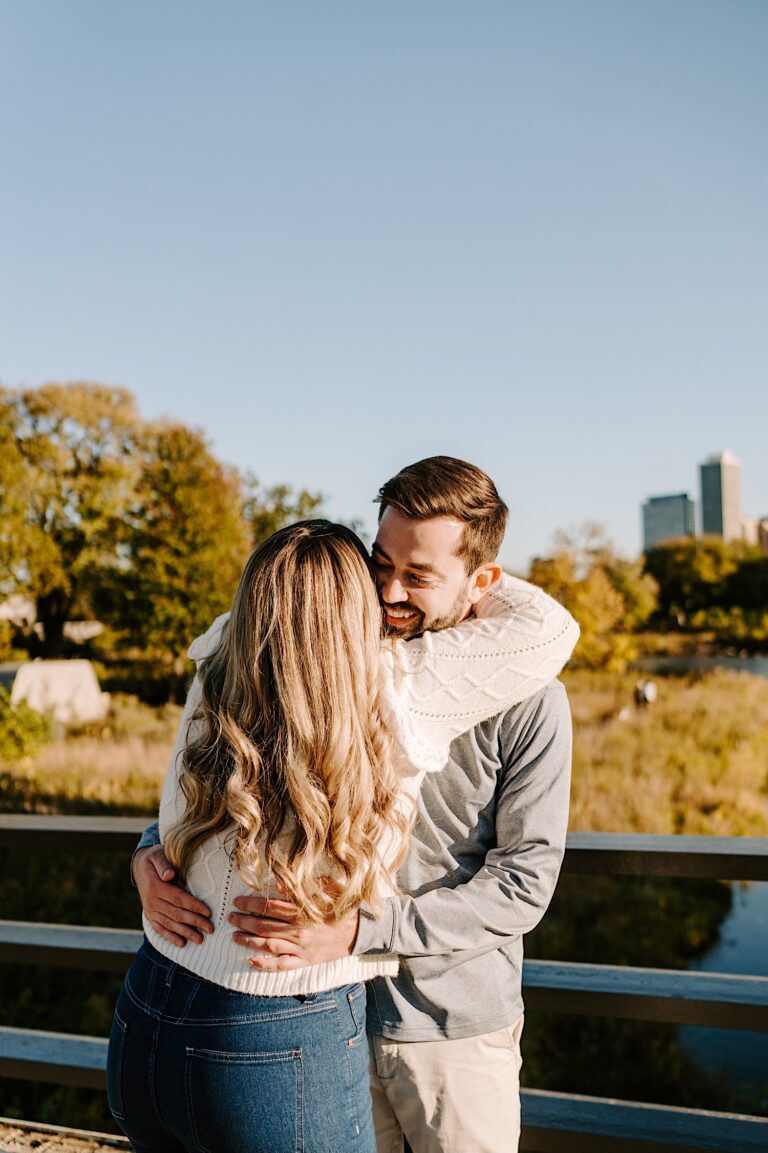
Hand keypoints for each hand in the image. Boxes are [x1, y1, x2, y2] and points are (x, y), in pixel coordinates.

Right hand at [133, 845, 213, 947]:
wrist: (139, 865)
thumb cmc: (154, 858)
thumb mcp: (157, 855)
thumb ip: (163, 864)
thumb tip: (169, 875)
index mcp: (156, 887)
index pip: (178, 899)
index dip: (194, 906)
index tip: (208, 912)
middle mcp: (151, 901)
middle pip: (176, 914)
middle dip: (195, 922)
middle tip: (210, 928)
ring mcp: (149, 910)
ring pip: (170, 924)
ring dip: (185, 932)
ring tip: (200, 940)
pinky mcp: (149, 915)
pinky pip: (159, 928)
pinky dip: (170, 937)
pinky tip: (181, 944)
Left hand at [228, 895, 358, 970]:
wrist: (359, 932)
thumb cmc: (341, 908)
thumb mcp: (327, 889)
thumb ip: (303, 886)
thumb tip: (277, 882)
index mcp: (302, 911)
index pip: (269, 907)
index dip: (250, 904)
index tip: (237, 901)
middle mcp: (299, 930)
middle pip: (264, 926)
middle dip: (244, 921)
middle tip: (230, 917)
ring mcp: (301, 947)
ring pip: (268, 945)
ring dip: (248, 941)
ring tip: (234, 936)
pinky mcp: (305, 961)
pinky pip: (281, 964)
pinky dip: (264, 963)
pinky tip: (251, 960)